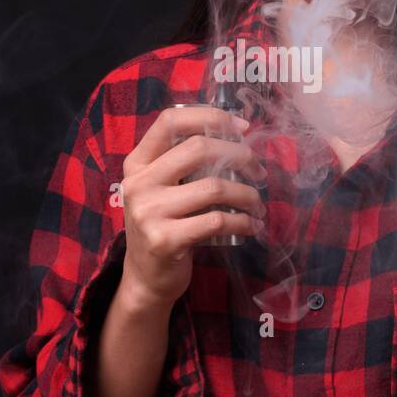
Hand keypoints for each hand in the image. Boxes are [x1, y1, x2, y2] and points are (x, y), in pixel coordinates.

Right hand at [118, 106, 267, 308]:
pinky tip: (252, 225)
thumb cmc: (164, 225)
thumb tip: (238, 135)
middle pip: (199, 149)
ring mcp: (148, 212)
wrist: (146, 278)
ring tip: (257, 204)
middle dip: (240, 156)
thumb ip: (183, 163)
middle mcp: (138, 183)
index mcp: (137, 163)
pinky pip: (217, 220)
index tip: (242, 128)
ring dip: (247, 194)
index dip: (210, 117)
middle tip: (258, 172)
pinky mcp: (165, 240)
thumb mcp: (162, 188)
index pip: (170, 120)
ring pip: (215, 187)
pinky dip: (243, 221)